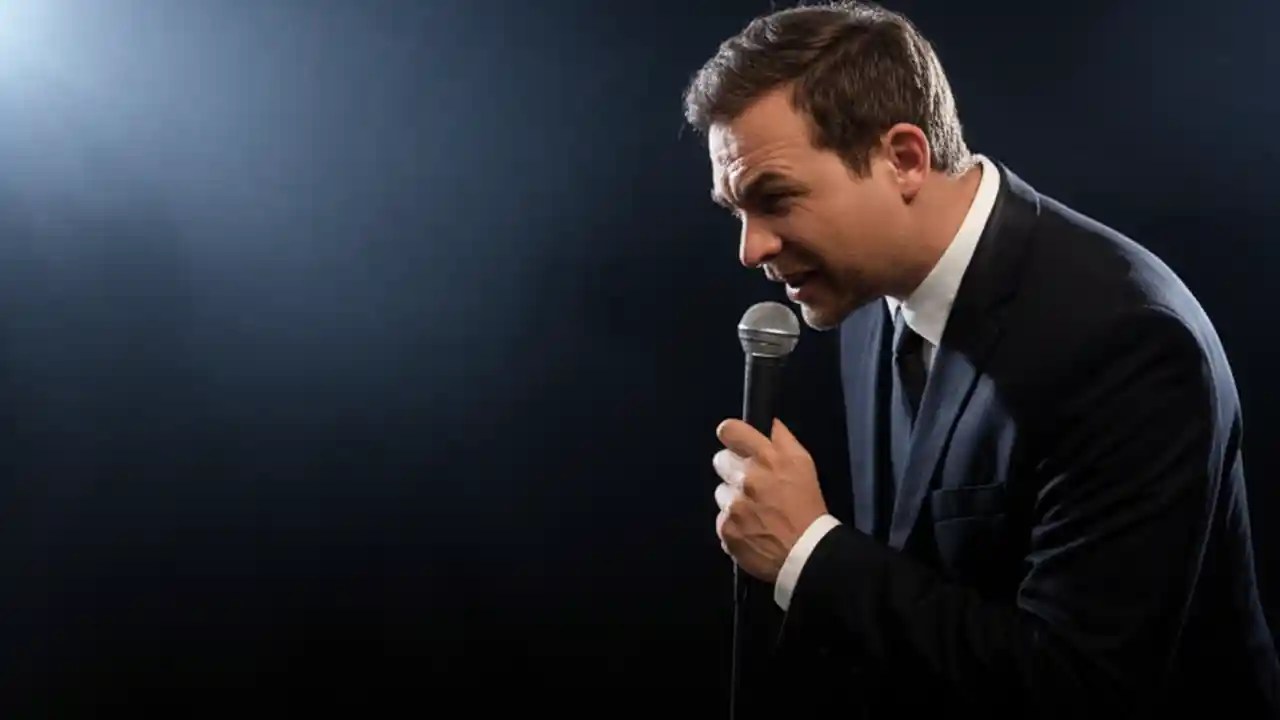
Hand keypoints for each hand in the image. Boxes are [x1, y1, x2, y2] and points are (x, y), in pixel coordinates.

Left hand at [713, 417, 827, 581]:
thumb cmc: (808, 506)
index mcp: (766, 458)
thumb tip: (771, 423)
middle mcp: (745, 477)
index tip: (734, 442)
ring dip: (733, 499)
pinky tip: (751, 530)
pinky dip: (733, 524)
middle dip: (733, 469)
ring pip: (720, 492)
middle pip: (721, 461)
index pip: (730, 431)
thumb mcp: (804, 466)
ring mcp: (732, 504)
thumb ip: (784, 440)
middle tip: (751, 485)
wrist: (805, 553)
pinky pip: (721, 519)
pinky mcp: (725, 528)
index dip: (730, 435)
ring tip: (754, 512)